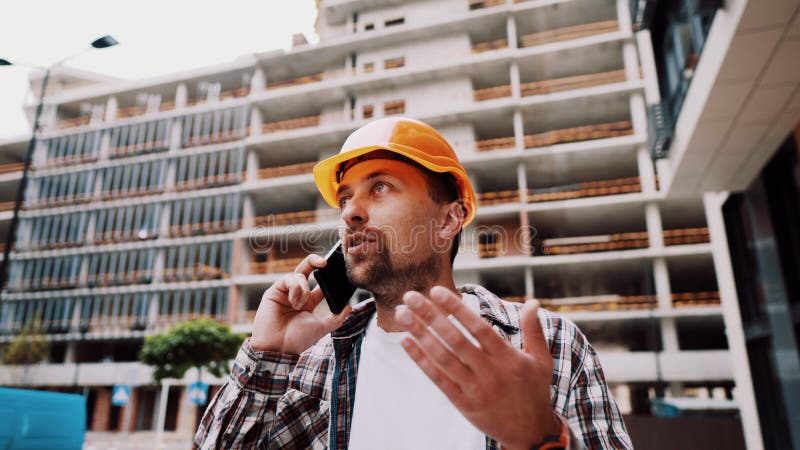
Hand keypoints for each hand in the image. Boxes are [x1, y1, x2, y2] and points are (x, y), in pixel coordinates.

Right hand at [250, 254, 351, 353]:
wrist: (278, 348)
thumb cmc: (297, 340)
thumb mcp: (321, 328)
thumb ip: (336, 318)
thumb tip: (349, 307)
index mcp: (308, 302)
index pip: (320, 284)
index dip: (328, 277)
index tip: (338, 272)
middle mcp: (297, 294)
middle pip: (307, 270)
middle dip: (315, 261)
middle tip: (325, 262)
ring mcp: (286, 292)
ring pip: (299, 274)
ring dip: (303, 288)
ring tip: (300, 304)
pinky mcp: (275, 291)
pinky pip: (288, 279)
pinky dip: (295, 288)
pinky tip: (294, 301)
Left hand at [395, 286, 560, 449]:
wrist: (530, 432)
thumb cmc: (534, 391)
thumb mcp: (541, 360)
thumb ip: (534, 330)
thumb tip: (532, 301)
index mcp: (507, 357)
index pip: (478, 327)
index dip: (456, 308)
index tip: (436, 291)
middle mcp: (489, 372)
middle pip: (455, 339)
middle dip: (430, 315)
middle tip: (409, 296)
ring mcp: (475, 388)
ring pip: (443, 357)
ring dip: (420, 334)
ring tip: (402, 315)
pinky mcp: (463, 403)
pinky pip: (438, 378)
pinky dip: (421, 359)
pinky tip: (406, 342)